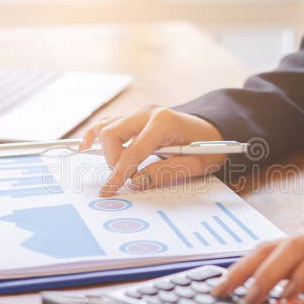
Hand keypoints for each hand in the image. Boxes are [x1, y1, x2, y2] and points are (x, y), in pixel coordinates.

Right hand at [80, 105, 226, 196]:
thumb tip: (136, 181)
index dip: (119, 173)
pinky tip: (87, 146)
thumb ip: (166, 173)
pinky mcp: (135, 117)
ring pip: (106, 127)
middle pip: (111, 134)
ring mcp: (140, 112)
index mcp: (164, 122)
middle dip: (113, 161)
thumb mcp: (196, 165)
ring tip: (116, 168)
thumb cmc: (209, 147)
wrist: (216, 130)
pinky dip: (96, 135)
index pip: (133, 151)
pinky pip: (109, 123)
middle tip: (126, 178)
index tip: (109, 191)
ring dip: (106, 151)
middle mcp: (148, 112)